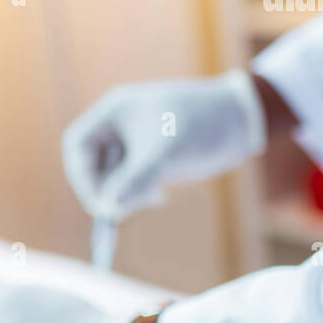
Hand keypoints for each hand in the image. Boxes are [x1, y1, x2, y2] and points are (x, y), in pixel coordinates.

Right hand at [61, 68, 266, 220]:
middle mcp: (120, 125)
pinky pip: (131, 179)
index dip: (82, 176)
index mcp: (114, 111)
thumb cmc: (203, 126)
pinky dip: (137, 193)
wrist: (244, 118)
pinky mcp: (152, 156)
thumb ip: (133, 182)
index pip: (78, 146)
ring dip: (123, 194)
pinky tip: (159, 197)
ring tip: (149, 200)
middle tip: (122, 211)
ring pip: (112, 175)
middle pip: (92, 163)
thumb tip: (107, 209)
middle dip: (104, 188)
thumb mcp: (165, 155)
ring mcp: (135, 141)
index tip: (100, 201)